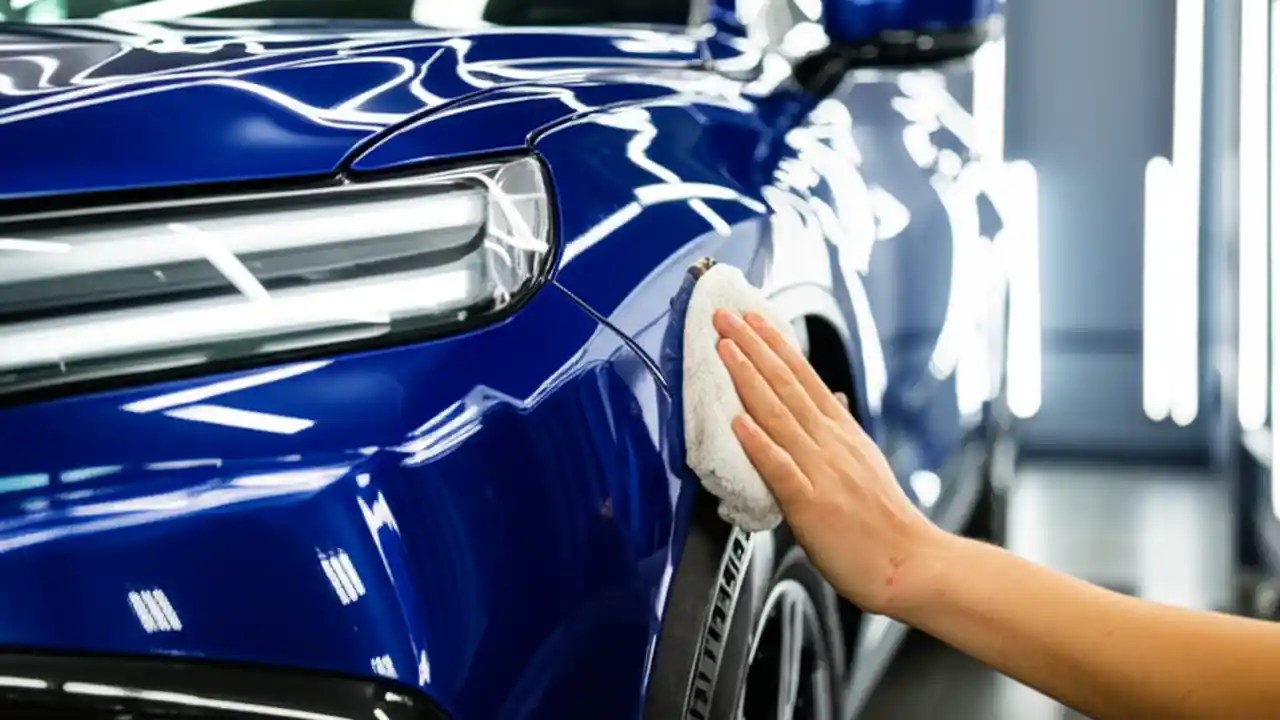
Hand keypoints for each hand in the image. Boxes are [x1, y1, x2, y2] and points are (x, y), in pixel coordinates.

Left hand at [712, 309, 945, 615]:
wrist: (910, 564)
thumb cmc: (883, 523)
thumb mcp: (864, 462)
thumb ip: (840, 429)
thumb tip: (828, 396)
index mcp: (842, 433)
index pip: (803, 377)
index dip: (774, 344)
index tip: (752, 318)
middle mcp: (831, 443)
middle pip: (786, 384)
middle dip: (751, 346)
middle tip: (724, 315)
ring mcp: (821, 470)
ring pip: (778, 414)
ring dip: (747, 378)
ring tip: (724, 350)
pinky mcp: (811, 504)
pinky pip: (780, 467)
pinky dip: (758, 442)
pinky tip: (738, 421)